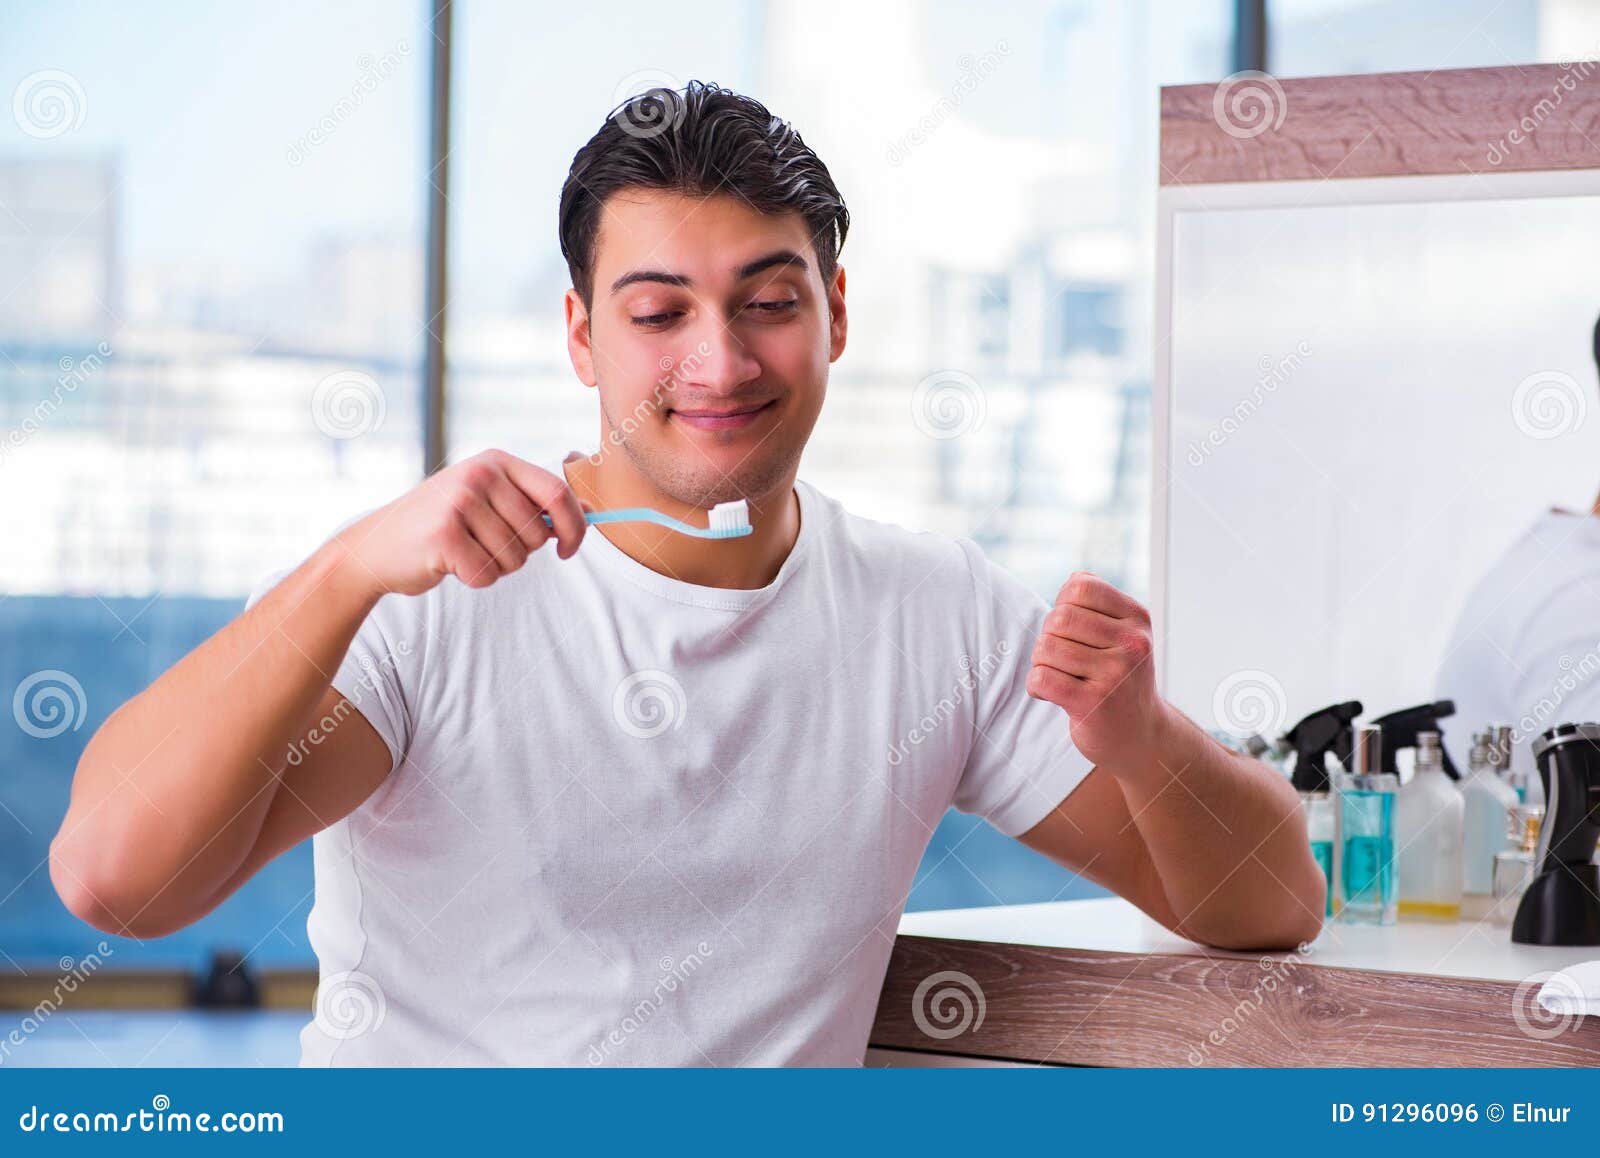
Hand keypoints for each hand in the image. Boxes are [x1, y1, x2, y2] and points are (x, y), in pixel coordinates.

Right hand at [331, 449, 591, 598]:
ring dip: (496, 567)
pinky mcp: (445, 535)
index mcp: (496, 461)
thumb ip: (535, 503)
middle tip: (486, 546)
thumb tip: (590, 512)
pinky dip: (475, 579)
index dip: (575, 527)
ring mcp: (460, 502)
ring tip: (464, 551)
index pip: (557, 492)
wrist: (376, 547)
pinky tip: (450, 564)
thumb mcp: (488, 501)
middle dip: (522, 553)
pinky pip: (487, 573)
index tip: (569, 550)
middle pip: (538, 532)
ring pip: (515, 558)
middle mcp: (479, 474)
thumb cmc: (442, 527)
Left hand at [1026, 571, 1173, 767]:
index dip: (1062, 604)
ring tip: (1058, 675)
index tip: (1071, 628)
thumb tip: (1073, 578)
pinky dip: (1036, 686)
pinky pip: (1041, 678)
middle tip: (1061, 657)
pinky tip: (1050, 693)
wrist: (1141, 735)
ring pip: (1047, 647)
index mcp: (1137, 619)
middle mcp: (1132, 644)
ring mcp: (1115, 674)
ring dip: (1041, 662)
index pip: (1080, 586)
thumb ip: (1099, 603)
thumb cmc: (1121, 679)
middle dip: (1049, 635)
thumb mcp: (1123, 634)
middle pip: (1059, 618)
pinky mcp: (1094, 704)